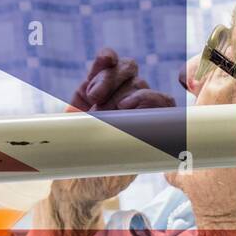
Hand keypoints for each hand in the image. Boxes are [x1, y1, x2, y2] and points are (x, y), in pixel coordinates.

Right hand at [50, 51, 179, 219]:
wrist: (73, 177)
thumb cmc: (101, 177)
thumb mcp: (121, 170)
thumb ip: (131, 151)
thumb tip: (143, 136)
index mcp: (151, 126)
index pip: (163, 103)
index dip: (148, 99)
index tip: (125, 109)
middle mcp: (136, 107)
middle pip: (140, 83)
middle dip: (121, 91)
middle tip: (101, 108)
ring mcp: (114, 94)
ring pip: (125, 70)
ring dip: (109, 79)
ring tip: (93, 98)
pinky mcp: (92, 85)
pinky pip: (106, 63)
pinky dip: (106, 58)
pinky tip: (105, 60)